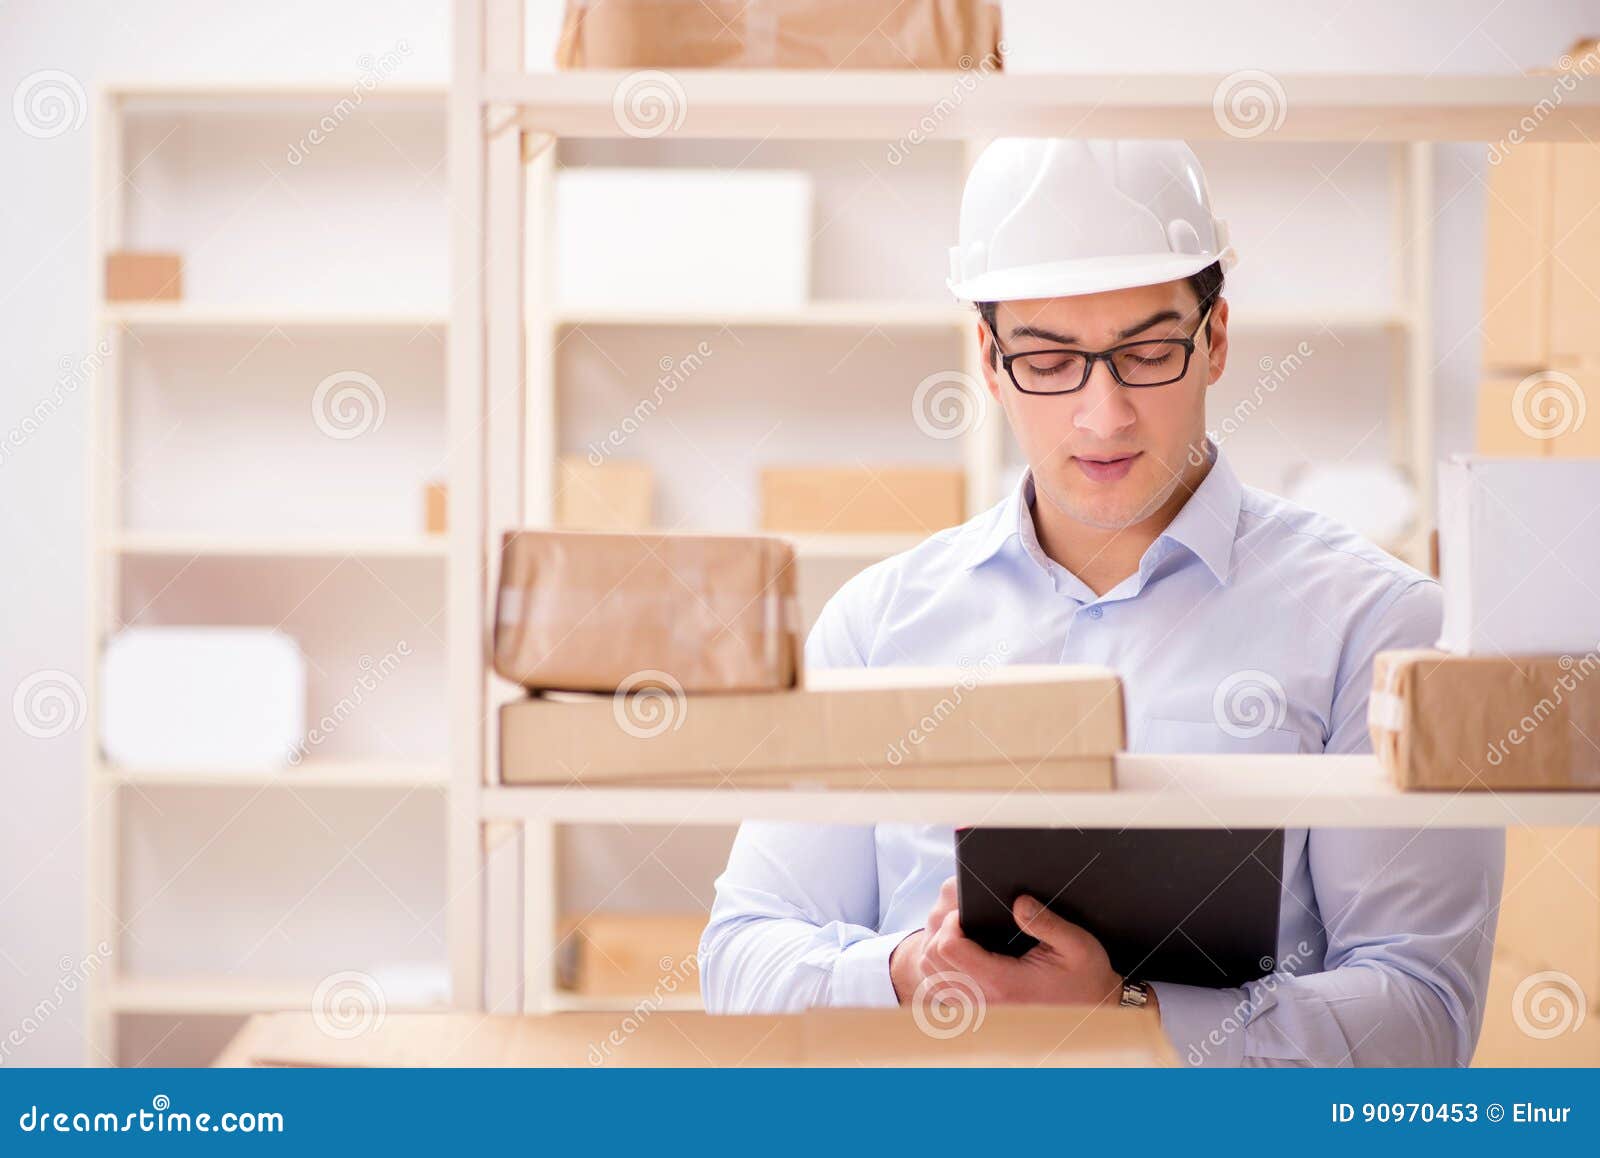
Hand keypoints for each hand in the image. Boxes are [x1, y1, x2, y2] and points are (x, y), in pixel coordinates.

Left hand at [891, 878, 1124, 1007]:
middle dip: (941, 930)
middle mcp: (985, 1000)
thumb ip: (1046, 921)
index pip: (948, 948)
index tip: (968, 911)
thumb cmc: (1086, 979)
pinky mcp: (980, 1014)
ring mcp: (980, 1010)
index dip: (952, 922)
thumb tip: (1018, 901)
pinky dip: (943, 969)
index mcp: (1004, 982)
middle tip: (965, 918)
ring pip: (931, 977)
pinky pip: (942, 991)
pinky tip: (964, 956)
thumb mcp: (1077, 945)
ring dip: (938, 950)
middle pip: (931, 960)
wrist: (1092, 1016)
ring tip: (963, 934)